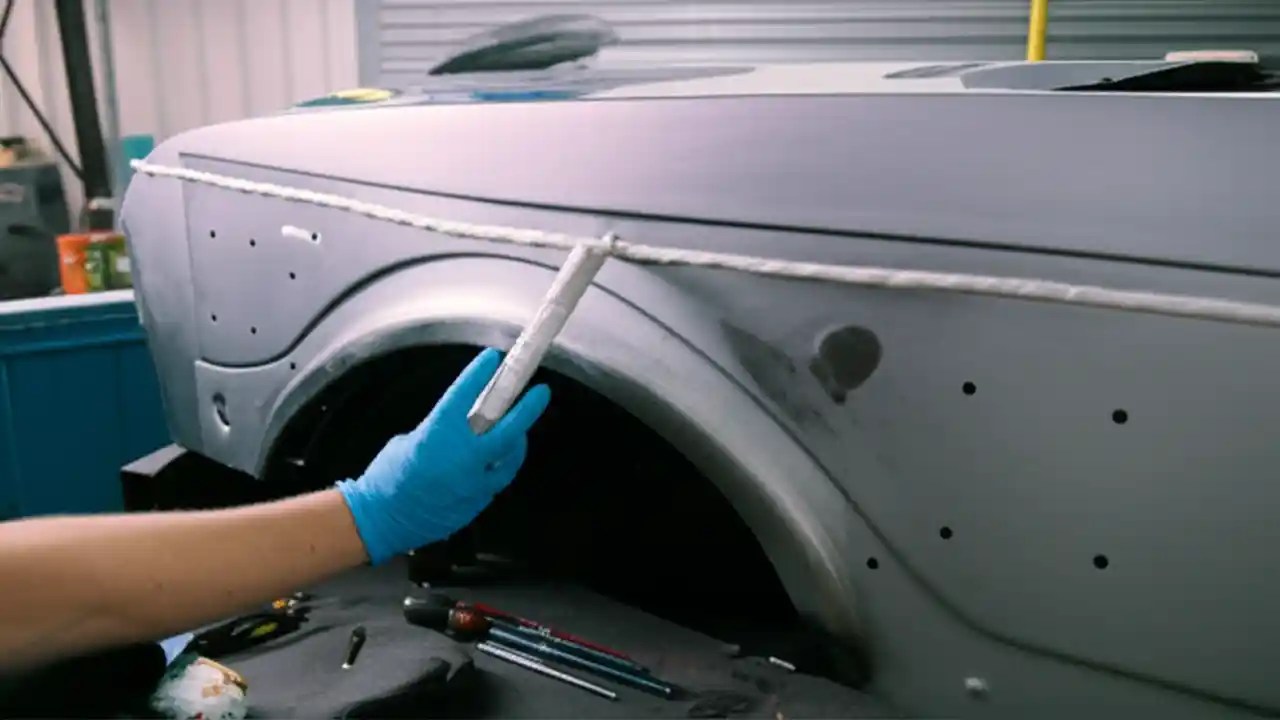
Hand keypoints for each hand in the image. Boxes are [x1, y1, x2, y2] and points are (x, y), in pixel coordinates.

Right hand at [337, 348, 550, 563]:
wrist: (380, 520)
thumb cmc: (386, 477)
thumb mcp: (410, 441)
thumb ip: (440, 431)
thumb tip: (462, 423)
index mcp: (437, 435)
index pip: (463, 396)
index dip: (479, 374)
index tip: (492, 357)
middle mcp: (460, 458)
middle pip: (508, 430)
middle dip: (528, 409)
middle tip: (541, 392)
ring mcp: (472, 484)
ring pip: (509, 459)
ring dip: (516, 443)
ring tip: (516, 433)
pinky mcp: (475, 504)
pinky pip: (495, 482)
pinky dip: (497, 469)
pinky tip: (495, 462)